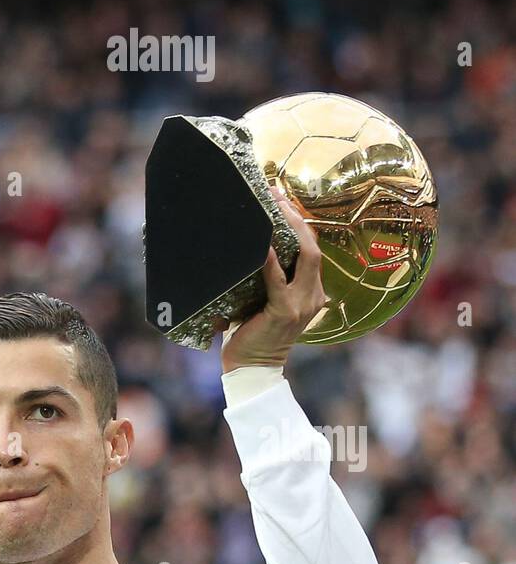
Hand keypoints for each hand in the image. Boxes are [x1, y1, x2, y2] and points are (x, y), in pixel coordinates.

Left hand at [220, 187, 327, 373]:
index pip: (312, 250)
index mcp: (312, 292)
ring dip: (289, 229)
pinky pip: (279, 280)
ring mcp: (302, 304)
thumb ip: (269, 281)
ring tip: (271, 207)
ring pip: (306, 257)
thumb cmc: (252, 335)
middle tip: (276, 194)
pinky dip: (270, 261)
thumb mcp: (266, 304)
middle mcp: (313, 295)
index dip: (300, 223)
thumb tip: (250, 249)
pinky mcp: (285, 312)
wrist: (252, 370)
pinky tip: (261, 243)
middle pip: (313, 246)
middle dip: (297, 217)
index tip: (283, 200)